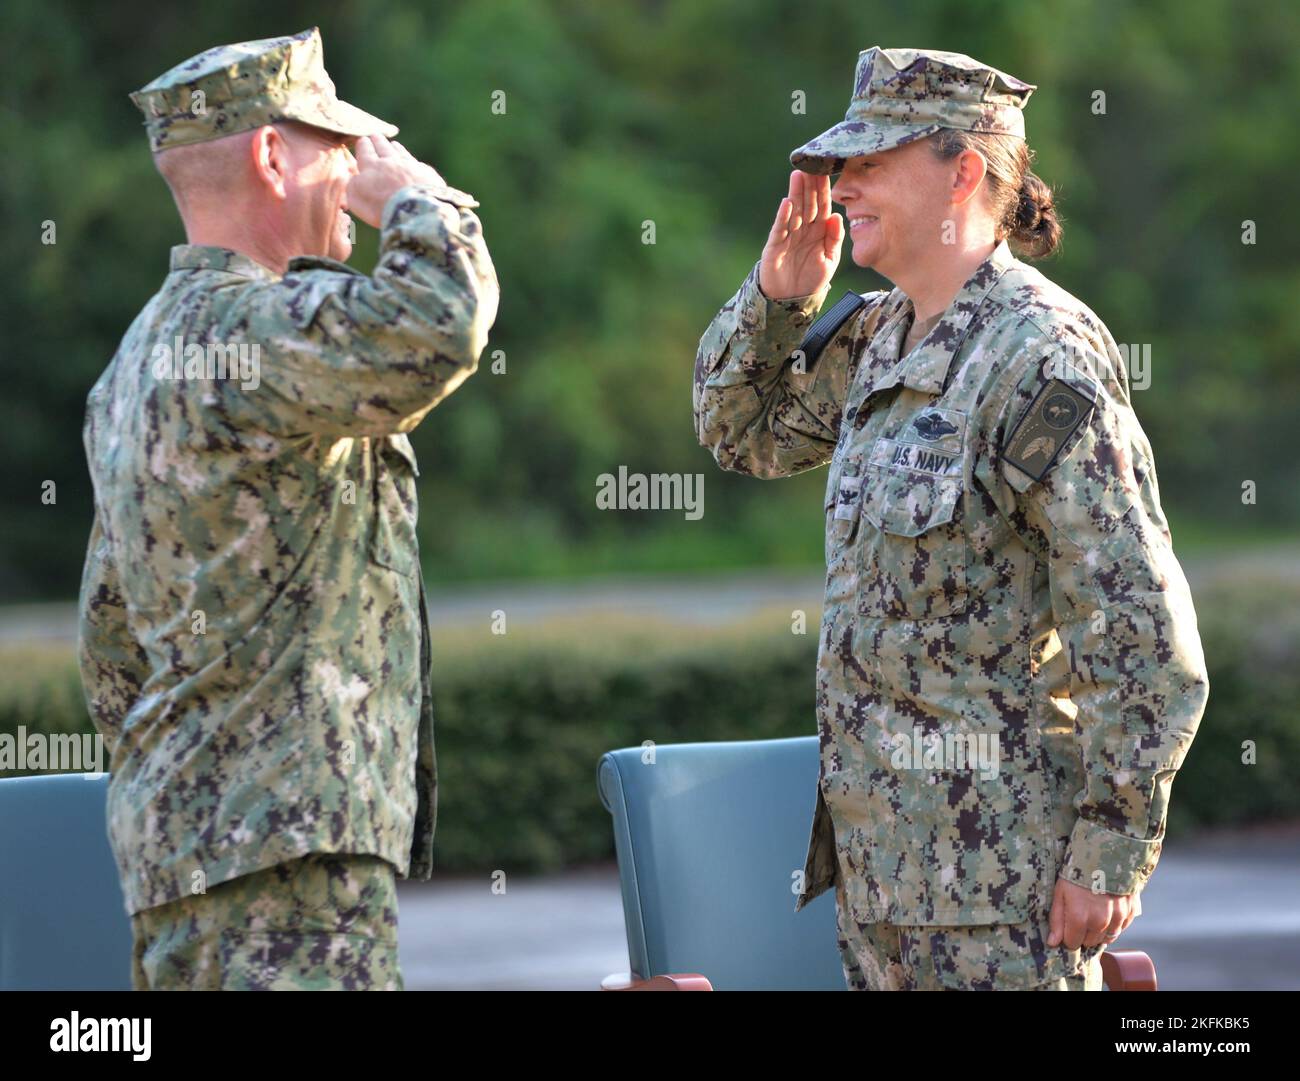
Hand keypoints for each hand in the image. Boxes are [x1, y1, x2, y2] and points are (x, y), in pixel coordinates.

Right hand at [346, 135, 449, 228]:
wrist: (415, 209)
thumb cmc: (380, 205)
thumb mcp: (356, 196)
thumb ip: (353, 183)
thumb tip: (356, 176)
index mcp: (371, 165)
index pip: (365, 150)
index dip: (363, 145)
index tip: (362, 140)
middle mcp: (391, 161)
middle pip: (383, 147)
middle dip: (378, 141)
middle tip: (375, 135)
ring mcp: (411, 166)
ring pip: (401, 152)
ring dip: (396, 148)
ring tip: (394, 144)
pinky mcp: (428, 175)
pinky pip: (419, 165)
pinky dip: (414, 163)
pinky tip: (416, 164)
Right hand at [758, 170, 843, 299]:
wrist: (791, 300)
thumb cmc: (812, 279)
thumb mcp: (830, 260)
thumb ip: (834, 239)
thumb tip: (836, 216)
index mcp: (818, 230)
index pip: (822, 205)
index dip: (824, 189)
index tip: (827, 170)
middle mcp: (803, 229)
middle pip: (807, 202)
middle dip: (809, 184)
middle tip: (812, 164)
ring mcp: (788, 235)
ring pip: (793, 210)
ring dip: (796, 193)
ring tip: (798, 176)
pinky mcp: (775, 246)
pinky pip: (780, 229)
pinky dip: (783, 216)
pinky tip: (787, 203)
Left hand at [1047, 877, 1141, 949]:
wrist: (1105, 854)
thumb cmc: (1077, 872)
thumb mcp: (1060, 892)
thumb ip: (1057, 919)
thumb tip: (1053, 942)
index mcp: (1079, 917)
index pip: (1072, 943)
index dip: (1068, 935)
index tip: (1068, 924)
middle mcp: (1100, 921)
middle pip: (1089, 942)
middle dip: (1083, 933)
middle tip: (1081, 915)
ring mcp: (1117, 918)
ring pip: (1106, 938)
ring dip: (1099, 931)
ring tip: (1093, 913)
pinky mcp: (1130, 912)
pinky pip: (1121, 929)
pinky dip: (1114, 925)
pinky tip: (1107, 911)